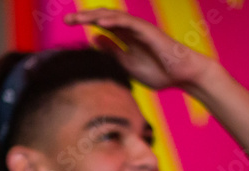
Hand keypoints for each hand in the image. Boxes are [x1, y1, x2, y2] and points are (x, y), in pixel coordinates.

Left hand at [64, 8, 214, 90]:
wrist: (182, 76)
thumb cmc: (158, 72)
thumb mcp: (127, 63)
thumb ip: (112, 50)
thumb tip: (94, 39)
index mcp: (125, 37)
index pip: (101, 26)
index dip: (84, 24)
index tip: (67, 25)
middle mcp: (131, 30)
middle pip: (104, 18)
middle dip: (85, 17)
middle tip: (66, 19)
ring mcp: (140, 29)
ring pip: (114, 17)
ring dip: (95, 16)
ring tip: (79, 18)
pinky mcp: (148, 32)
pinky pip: (128, 23)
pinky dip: (114, 21)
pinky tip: (100, 22)